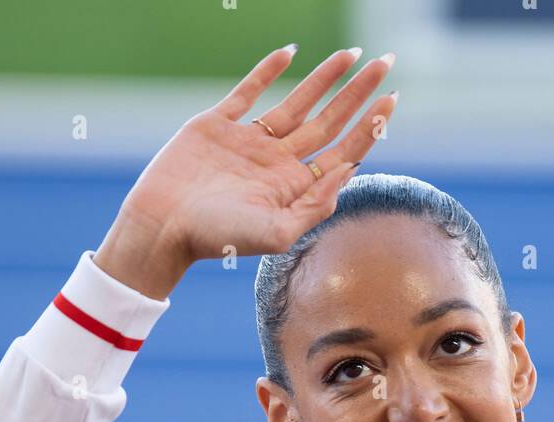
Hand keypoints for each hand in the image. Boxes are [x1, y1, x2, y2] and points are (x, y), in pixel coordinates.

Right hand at [95, 46, 397, 298]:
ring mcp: (249, 142)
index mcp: (294, 189)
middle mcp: (277, 164)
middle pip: (328, 122)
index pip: (343, 152)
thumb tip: (350, 171)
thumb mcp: (276, 234)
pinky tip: (290, 52)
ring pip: (297, 103)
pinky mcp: (218, 125)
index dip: (369, 126)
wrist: (162, 226)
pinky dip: (267, 70)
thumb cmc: (217, 238)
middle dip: (357, 94)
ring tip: (351, 54)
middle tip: (385, 63)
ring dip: (324, 78)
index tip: (391, 99)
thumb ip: (315, 206)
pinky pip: (248, 91)